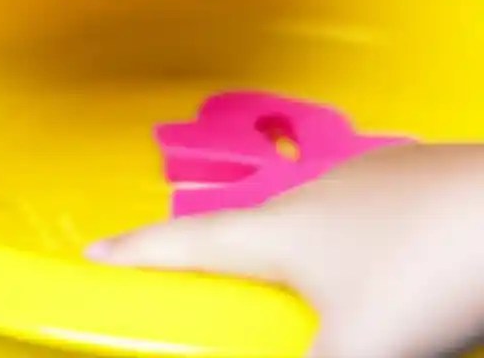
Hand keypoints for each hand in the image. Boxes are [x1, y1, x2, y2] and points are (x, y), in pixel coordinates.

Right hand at [89, 144, 483, 357]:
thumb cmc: (431, 267)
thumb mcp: (361, 349)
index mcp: (277, 231)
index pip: (183, 242)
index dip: (134, 253)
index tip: (92, 253)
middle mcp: (310, 197)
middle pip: (248, 233)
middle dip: (230, 262)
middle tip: (228, 294)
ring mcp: (366, 181)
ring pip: (313, 224)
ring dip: (303, 259)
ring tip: (328, 299)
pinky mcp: (417, 182)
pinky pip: (368, 220)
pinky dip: (363, 251)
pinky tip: (396, 276)